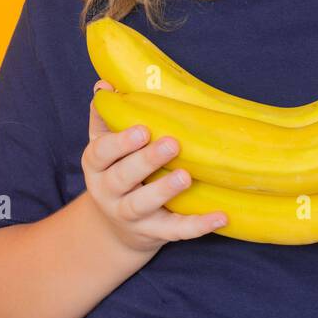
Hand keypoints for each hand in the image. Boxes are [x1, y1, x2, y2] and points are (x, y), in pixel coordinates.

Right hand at [82, 80, 227, 254]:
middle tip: (172, 143)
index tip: (142, 129)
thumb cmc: (117, 171)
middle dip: (146, 161)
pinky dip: (198, 225)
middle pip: (122, 178)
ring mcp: (130, 215)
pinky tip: (221, 216)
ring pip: (143, 205)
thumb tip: (105, 84)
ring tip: (185, 176)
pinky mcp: (154, 233)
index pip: (101, 153)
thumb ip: (106, 116)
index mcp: (96, 165)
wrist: (117, 228)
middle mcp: (108, 192)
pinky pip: (176, 231)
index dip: (119, 143)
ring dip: (165, 190)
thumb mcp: (105, 146)